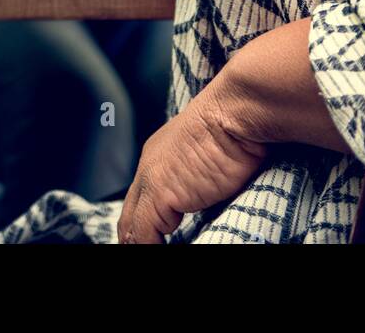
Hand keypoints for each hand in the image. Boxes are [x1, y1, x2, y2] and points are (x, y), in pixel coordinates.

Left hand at [117, 85, 266, 243]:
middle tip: (147, 248)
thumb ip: (200, 182)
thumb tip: (206, 200)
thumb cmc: (235, 129)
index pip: (140, 200)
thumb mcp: (214, 158)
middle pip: (129, 216)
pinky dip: (149, 248)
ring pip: (131, 230)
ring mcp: (150, 181)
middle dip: (135, 238)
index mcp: (160, 155)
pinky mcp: (158, 194)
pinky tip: (165, 249)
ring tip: (153, 250)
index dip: (144, 226)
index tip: (154, 240)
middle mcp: (149, 166)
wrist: (234, 114)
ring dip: (142, 244)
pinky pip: (143, 236)